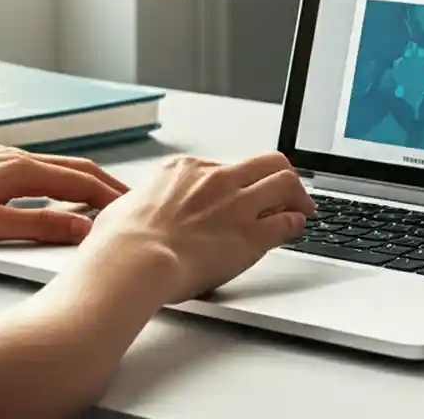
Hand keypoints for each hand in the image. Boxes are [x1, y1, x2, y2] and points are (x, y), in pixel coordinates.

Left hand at [0, 145, 128, 244]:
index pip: (80, 180)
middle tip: (131, 202)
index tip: (134, 209)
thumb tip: (84, 228)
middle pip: (73, 167)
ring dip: (82, 181)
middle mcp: (12, 157)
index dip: (110, 195)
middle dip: (105, 184)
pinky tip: (54, 194)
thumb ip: (38, 226)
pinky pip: (35, 170)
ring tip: (101, 199)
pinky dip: (58, 181)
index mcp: (19, 170)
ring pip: (54, 167)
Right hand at [75, 152, 314, 302]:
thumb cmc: (121, 242)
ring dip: (298, 195)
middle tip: (289, 191)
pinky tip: (296, 228)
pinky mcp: (250, 236)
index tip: (245, 192)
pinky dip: (296, 224)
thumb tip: (135, 210)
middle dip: (282, 174)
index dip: (241, 181)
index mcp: (185, 170)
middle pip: (267, 162)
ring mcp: (236, 205)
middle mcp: (216, 179)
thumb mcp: (125, 207)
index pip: (228, 166)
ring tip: (302, 208)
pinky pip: (287, 221)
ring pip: (285, 183)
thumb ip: (143, 204)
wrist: (133, 262)